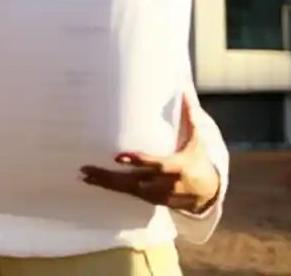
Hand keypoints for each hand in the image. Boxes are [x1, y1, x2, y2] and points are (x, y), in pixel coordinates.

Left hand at [79, 95, 219, 213]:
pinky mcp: (150, 200)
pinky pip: (128, 194)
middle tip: (86, 169)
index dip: (139, 162)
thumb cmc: (198, 160)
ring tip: (84, 174)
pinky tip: (93, 181)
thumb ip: (189, 117)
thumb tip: (183, 90)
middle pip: (134, 181)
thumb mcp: (197, 140)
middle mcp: (164, 184)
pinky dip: (111, 187)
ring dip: (105, 182)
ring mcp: (156, 194)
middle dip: (110, 177)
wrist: (205, 193)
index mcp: (177, 167)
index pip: (155, 166)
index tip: (119, 157)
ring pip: (128, 189)